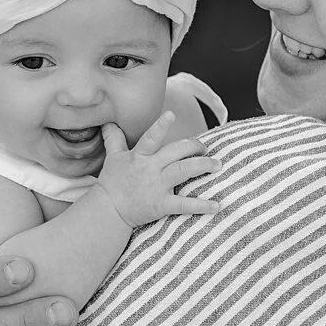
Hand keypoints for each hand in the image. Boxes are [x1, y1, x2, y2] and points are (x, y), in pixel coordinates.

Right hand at [92, 112, 222, 229]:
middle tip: (205, 147)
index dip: (160, 126)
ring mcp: (157, 186)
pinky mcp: (161, 205)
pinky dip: (201, 205)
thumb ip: (114, 139)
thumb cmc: (111, 183)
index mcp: (139, 156)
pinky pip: (184, 204)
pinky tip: (216, 205)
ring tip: (217, 165)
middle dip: (194, 147)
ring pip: (184, 171)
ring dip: (203, 166)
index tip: (171, 115)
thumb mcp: (112, 158)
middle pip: (176, 152)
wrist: (107, 211)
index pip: (151, 138)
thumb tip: (109, 123)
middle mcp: (150, 168)